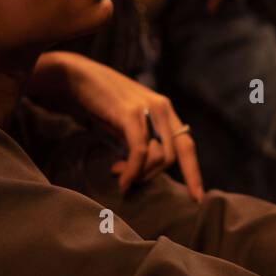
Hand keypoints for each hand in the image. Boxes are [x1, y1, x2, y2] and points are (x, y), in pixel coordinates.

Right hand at [29, 52, 203, 199]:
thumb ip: (141, 141)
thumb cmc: (101, 103)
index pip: (187, 145)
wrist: (78, 77)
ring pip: (158, 156)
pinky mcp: (130, 113)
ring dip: (140, 174)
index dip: (194, 173)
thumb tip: (145, 170)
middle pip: (173, 157)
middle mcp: (162, 108)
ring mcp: (148, 109)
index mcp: (165, 111)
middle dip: (152, 176)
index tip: (197, 198)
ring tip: (120, 177)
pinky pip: (139, 151)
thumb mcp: (127, 124)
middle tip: (129, 181)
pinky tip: (122, 179)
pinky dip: (132, 170)